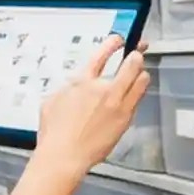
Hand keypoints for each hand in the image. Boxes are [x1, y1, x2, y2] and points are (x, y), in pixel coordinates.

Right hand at [34, 36, 150, 180]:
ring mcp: (117, 103)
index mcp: (82, 82)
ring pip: (139, 80)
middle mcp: (102, 89)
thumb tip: (74, 86)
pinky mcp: (125, 118)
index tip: (117, 40)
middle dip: (135, 56)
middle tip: (138, 52)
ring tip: (141, 71)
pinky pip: (139, 98)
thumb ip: (67, 90)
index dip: (112, 44)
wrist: (65, 155)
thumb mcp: (52, 102)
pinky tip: (139, 89)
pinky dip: (140, 90)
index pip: (101, 55)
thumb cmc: (54, 133)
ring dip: (141, 73)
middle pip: (128, 64)